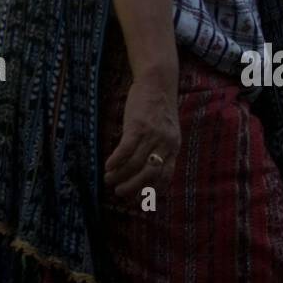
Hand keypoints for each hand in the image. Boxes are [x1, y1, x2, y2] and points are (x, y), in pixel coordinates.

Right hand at [103, 79, 179, 199]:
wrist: (157, 81)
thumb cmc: (159, 106)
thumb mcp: (168, 129)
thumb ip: (162, 148)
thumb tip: (148, 167)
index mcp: (174, 146)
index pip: (165, 175)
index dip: (152, 191)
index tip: (140, 201)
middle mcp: (165, 143)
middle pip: (148, 173)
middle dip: (133, 187)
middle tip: (120, 194)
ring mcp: (151, 134)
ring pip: (134, 163)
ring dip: (120, 175)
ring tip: (109, 180)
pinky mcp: (137, 125)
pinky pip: (125, 149)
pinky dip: (115, 160)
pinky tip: (108, 166)